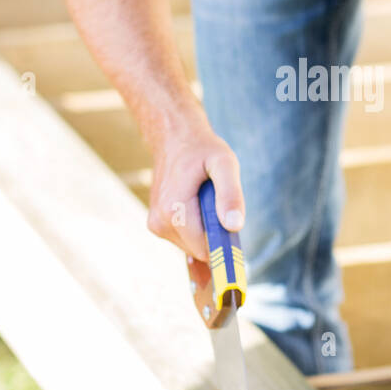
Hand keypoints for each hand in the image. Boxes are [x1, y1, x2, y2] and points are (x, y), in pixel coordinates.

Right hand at [146, 117, 244, 261]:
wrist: (174, 139)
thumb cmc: (202, 149)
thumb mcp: (224, 163)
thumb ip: (230, 194)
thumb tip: (234, 226)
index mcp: (175, 211)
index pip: (206, 250)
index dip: (224, 244)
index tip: (232, 228)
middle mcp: (160, 223)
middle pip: (200, 250)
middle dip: (215, 233)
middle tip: (219, 204)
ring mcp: (156, 226)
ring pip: (193, 246)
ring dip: (205, 228)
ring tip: (206, 199)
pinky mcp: (157, 226)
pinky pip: (185, 240)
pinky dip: (196, 228)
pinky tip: (197, 205)